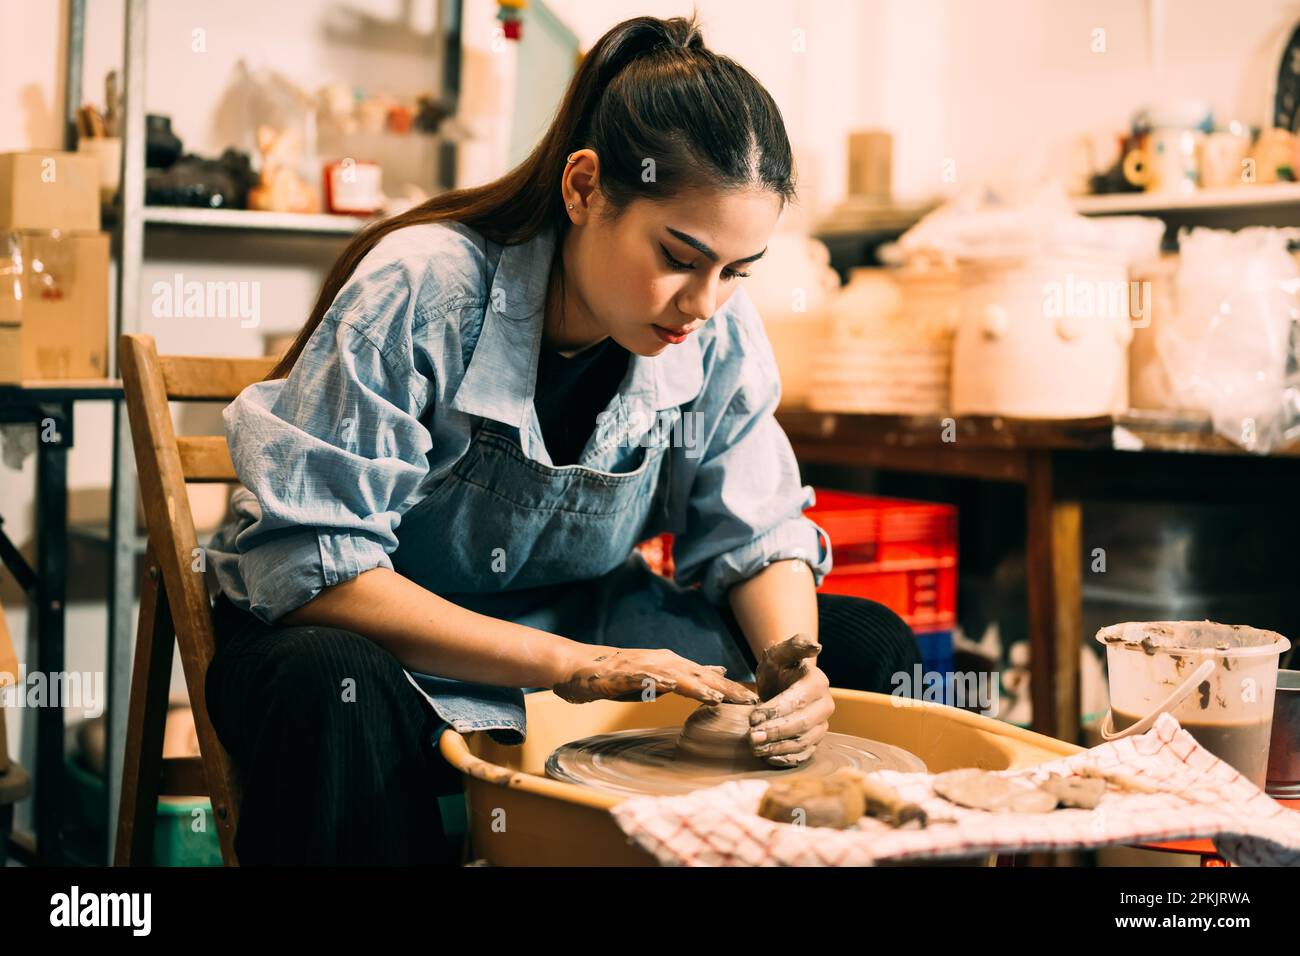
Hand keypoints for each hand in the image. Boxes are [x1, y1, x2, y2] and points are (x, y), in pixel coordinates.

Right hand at [553, 645, 759, 705]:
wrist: (577, 667)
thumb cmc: (618, 675)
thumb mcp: (659, 677)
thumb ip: (687, 676)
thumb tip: (716, 675)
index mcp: (672, 664)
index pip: (707, 678)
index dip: (731, 689)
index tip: (755, 702)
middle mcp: (661, 661)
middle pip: (698, 675)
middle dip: (724, 688)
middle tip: (749, 701)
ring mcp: (641, 665)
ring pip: (674, 675)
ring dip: (695, 684)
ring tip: (717, 696)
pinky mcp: (621, 673)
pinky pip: (641, 677)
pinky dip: (657, 680)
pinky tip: (669, 686)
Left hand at [748, 633, 833, 766]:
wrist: (781, 685)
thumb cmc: (778, 669)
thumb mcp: (779, 654)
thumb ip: (793, 646)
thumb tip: (816, 646)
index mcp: (818, 682)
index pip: (797, 700)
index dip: (775, 711)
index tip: (752, 717)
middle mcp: (825, 705)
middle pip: (801, 724)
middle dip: (774, 732)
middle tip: (751, 738)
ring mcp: (822, 725)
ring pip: (804, 741)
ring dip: (778, 747)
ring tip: (755, 748)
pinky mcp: (815, 741)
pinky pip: (805, 754)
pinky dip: (787, 758)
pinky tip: (768, 757)